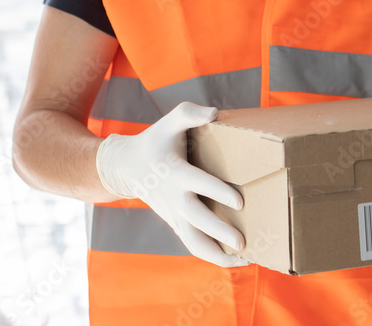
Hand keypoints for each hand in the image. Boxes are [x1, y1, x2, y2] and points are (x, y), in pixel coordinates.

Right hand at [95, 101, 248, 266]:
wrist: (126, 166)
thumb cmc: (155, 140)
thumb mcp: (170, 120)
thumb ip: (190, 113)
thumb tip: (214, 113)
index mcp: (175, 172)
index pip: (198, 184)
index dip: (218, 192)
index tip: (240, 200)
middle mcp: (174, 198)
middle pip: (196, 220)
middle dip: (219, 232)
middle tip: (243, 242)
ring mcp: (174, 214)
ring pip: (193, 242)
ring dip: (217, 254)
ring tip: (245, 259)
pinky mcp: (175, 223)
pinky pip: (193, 244)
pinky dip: (212, 255)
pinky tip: (235, 259)